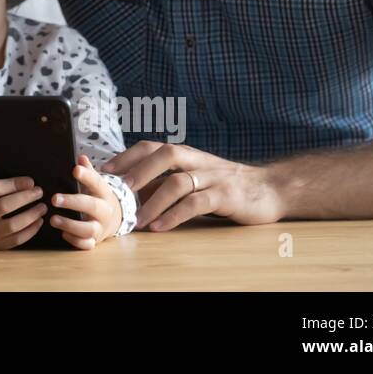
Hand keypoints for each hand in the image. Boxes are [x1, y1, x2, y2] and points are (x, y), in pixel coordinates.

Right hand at [0, 150, 47, 249]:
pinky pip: (16, 240)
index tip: (30, 181)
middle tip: (39, 191)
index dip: (14, 184)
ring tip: (43, 206)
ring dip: (31, 216)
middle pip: (4, 207)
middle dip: (25, 198)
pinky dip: (30, 231)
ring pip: (11, 226)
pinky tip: (39, 221)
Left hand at [47, 155, 121, 249]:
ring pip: (88, 229)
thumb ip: (87, 171)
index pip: (97, 182)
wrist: (115, 219)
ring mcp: (101, 227)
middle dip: (72, 202)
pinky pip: (87, 245)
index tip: (75, 169)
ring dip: (70, 225)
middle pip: (91, 206)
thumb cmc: (98, 197)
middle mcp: (104, 211)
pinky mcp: (96, 241)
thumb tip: (80, 157)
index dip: (87, 176)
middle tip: (54, 198)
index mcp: (104, 193)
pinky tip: (63, 234)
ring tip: (53, 219)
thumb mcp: (96, 184)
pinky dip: (75, 241)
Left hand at [102, 141, 284, 230]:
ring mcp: (213, 176)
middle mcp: (197, 160)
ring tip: (135, 220)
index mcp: (185, 154)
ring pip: (178, 181)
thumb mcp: (193, 176)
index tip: (103, 169)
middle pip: (164, 155)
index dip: (126, 156)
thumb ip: (165, 180)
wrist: (269, 188)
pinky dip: (175, 215)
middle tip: (117, 189)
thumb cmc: (223, 184)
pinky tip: (160, 227)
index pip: (150, 147)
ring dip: (153, 201)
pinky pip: (197, 203)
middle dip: (138, 170)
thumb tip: (127, 189)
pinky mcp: (226, 195)